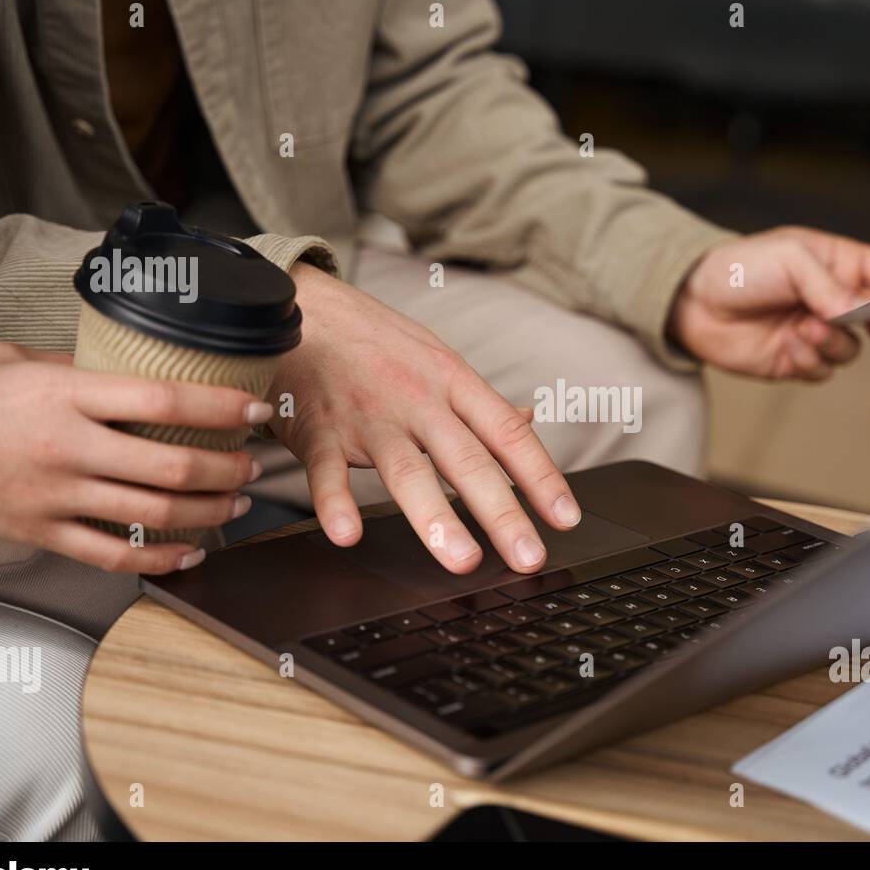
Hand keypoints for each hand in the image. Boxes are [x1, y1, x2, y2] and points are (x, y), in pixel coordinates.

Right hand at [0, 343, 266, 572]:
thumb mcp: (12, 359)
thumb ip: (78, 367)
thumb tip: (130, 371)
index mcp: (62, 395)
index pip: (163, 401)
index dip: (220, 408)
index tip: (253, 409)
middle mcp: (65, 448)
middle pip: (170, 466)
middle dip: (226, 468)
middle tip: (253, 464)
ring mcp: (54, 497)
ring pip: (152, 516)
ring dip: (207, 512)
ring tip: (235, 502)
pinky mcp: (40, 534)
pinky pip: (114, 557)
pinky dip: (161, 560)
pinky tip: (191, 552)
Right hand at [268, 264, 581, 574]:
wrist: (303, 310)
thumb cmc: (376, 343)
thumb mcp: (438, 361)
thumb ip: (479, 402)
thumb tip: (527, 423)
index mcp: (453, 382)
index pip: (507, 433)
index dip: (541, 476)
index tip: (567, 517)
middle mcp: (418, 400)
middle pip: (467, 460)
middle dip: (502, 512)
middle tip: (528, 556)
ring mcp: (369, 417)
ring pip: (407, 471)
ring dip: (435, 518)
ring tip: (461, 559)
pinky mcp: (321, 432)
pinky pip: (327, 471)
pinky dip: (335, 502)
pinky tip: (348, 534)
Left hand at [667, 226, 869, 379]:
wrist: (692, 301)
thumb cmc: (740, 267)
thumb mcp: (791, 259)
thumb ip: (830, 286)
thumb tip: (861, 311)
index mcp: (841, 264)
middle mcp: (834, 300)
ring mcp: (817, 332)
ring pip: (852, 350)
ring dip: (832, 342)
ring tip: (803, 328)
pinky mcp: (796, 360)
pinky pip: (822, 371)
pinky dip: (809, 361)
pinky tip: (787, 345)